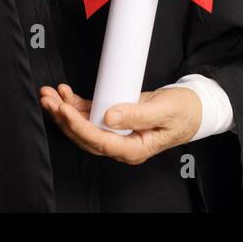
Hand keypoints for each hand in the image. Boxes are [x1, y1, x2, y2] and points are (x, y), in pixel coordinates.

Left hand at [38, 82, 200, 164]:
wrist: (194, 108)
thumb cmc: (184, 112)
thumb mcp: (163, 112)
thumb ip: (137, 115)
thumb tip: (109, 117)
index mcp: (134, 148)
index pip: (99, 141)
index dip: (78, 126)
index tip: (64, 110)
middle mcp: (122, 143)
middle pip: (85, 136)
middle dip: (63, 118)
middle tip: (48, 99)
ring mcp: (117, 132)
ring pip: (83, 125)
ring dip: (64, 110)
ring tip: (50, 94)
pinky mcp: (115, 118)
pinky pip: (91, 115)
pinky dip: (76, 104)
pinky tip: (65, 94)